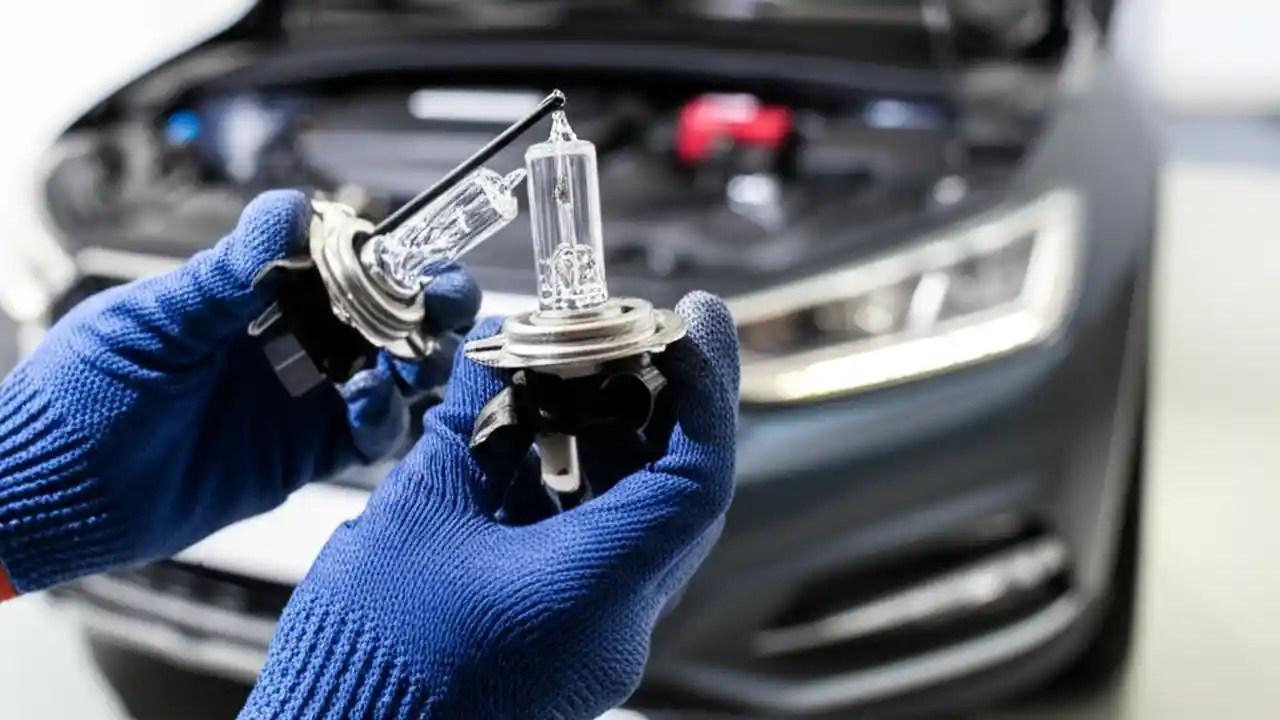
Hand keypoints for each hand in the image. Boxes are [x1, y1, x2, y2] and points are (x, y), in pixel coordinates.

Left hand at [0, 190, 478, 593]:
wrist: (57, 489)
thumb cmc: (84, 391)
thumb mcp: (156, 318)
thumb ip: (229, 272)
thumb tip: (287, 211)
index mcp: (249, 294)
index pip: (335, 262)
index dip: (382, 255)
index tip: (408, 253)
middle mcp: (284, 342)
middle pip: (381, 313)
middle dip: (425, 302)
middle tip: (442, 297)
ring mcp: (297, 399)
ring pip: (391, 372)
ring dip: (417, 359)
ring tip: (413, 356)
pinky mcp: (302, 456)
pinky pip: (368, 435)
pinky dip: (384, 419)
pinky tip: (368, 405)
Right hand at [239, 292, 738, 719]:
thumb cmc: (368, 655)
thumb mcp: (418, 515)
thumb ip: (471, 425)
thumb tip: (500, 350)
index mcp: (594, 589)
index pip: (697, 474)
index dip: (708, 386)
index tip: (694, 318)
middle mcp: (618, 624)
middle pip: (678, 491)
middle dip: (658, 403)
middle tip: (625, 337)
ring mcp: (598, 640)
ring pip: (643, 518)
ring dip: (615, 442)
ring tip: (571, 378)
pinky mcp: (570, 642)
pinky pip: (604, 551)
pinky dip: (581, 487)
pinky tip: (535, 441)